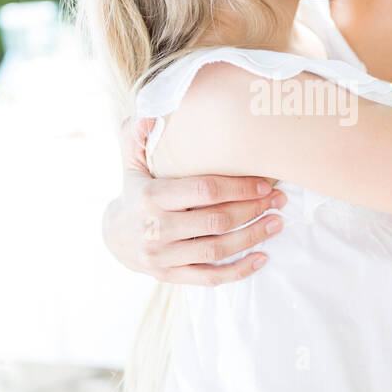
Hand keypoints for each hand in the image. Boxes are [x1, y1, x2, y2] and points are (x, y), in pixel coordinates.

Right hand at [101, 114, 287, 285]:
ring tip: (277, 222)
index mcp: (150, 197)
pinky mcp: (170, 276)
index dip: (237, 186)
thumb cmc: (133, 192)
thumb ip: (137, 135)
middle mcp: (156, 230)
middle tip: (279, 198)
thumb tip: (151, 114)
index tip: (263, 181)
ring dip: (252, 237)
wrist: (113, 237)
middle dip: (252, 209)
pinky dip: (238, 271)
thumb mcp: (130, 161)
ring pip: (217, 249)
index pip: (202, 190)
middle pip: (215, 220)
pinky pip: (209, 277)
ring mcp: (163, 257)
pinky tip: (262, 258)